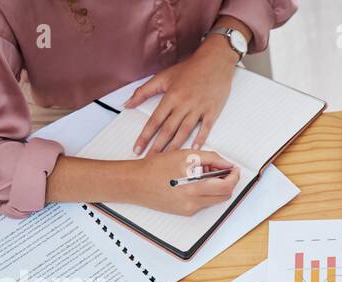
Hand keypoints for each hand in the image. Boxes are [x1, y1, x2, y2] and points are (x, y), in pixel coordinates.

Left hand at [127, 35, 238, 153]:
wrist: (214, 61)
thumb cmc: (191, 68)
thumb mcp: (163, 77)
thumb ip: (143, 91)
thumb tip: (127, 103)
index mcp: (171, 96)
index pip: (155, 121)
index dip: (145, 136)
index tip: (138, 148)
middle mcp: (184, 104)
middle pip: (168, 130)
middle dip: (157, 146)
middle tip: (150, 159)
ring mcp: (198, 108)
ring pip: (184, 131)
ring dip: (175, 147)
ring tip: (168, 159)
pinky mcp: (212, 111)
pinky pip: (205, 128)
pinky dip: (200, 139)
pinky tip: (194, 148)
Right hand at [130, 149, 238, 214]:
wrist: (136, 183)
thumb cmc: (156, 167)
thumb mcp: (186, 155)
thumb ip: (210, 158)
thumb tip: (227, 164)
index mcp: (194, 186)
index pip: (226, 186)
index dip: (234, 177)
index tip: (234, 169)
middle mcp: (194, 201)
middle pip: (224, 195)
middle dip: (227, 182)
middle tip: (222, 170)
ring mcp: (190, 209)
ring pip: (214, 199)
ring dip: (216, 187)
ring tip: (204, 173)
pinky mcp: (185, 212)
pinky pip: (203, 203)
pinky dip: (205, 192)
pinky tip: (195, 182)